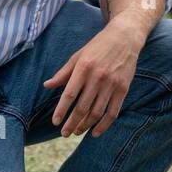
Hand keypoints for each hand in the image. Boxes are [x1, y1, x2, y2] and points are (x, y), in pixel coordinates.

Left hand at [43, 17, 142, 137]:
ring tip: (77, 132)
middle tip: (64, 133)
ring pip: (97, 112)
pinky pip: (113, 112)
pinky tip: (95, 132)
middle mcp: (98, 77)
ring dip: (85, 125)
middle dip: (72, 123)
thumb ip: (63, 73)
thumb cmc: (98, 46)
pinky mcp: (123, 89)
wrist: (125, 37)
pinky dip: (104, 125)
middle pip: (82, 107)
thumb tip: (47, 85)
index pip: (70, 94)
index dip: (62, 110)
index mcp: (84, 67)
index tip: (55, 123)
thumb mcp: (78, 55)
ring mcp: (111, 83)